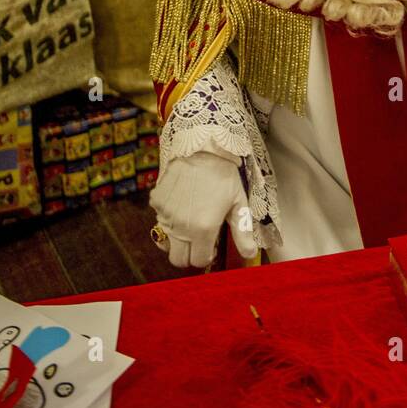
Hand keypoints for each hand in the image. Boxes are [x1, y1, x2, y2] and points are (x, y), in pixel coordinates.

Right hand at [149, 152, 258, 268]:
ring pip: (166, 241)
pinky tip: (182, 202)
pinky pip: (159, 219)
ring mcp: (165, 214)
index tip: (212, 243)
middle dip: (189, 254)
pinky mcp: (156, 202)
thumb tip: (250, 254)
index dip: (206, 255)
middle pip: (178, 260)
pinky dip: (169, 217)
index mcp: (203, 229)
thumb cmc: (223, 174)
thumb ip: (242, 231)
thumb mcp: (238, 202)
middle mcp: (181, 226)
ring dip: (178, 237)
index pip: (198, 261)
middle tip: (199, 238)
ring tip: (192, 218)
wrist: (201, 146)